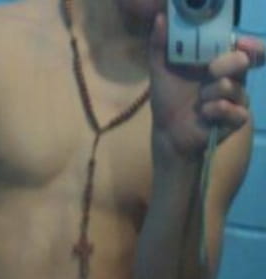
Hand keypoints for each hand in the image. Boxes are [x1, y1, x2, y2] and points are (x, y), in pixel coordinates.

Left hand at [149, 13, 264, 162]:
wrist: (168, 132)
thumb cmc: (168, 100)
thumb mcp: (160, 72)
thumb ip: (160, 47)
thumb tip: (160, 18)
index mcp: (217, 63)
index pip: (241, 47)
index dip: (246, 42)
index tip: (239, 42)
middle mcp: (230, 78)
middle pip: (245, 61)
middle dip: (230, 63)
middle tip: (212, 71)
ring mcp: (235, 100)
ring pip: (236, 88)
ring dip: (211, 94)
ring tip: (198, 103)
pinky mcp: (235, 120)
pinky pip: (236, 112)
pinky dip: (217, 111)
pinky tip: (204, 115)